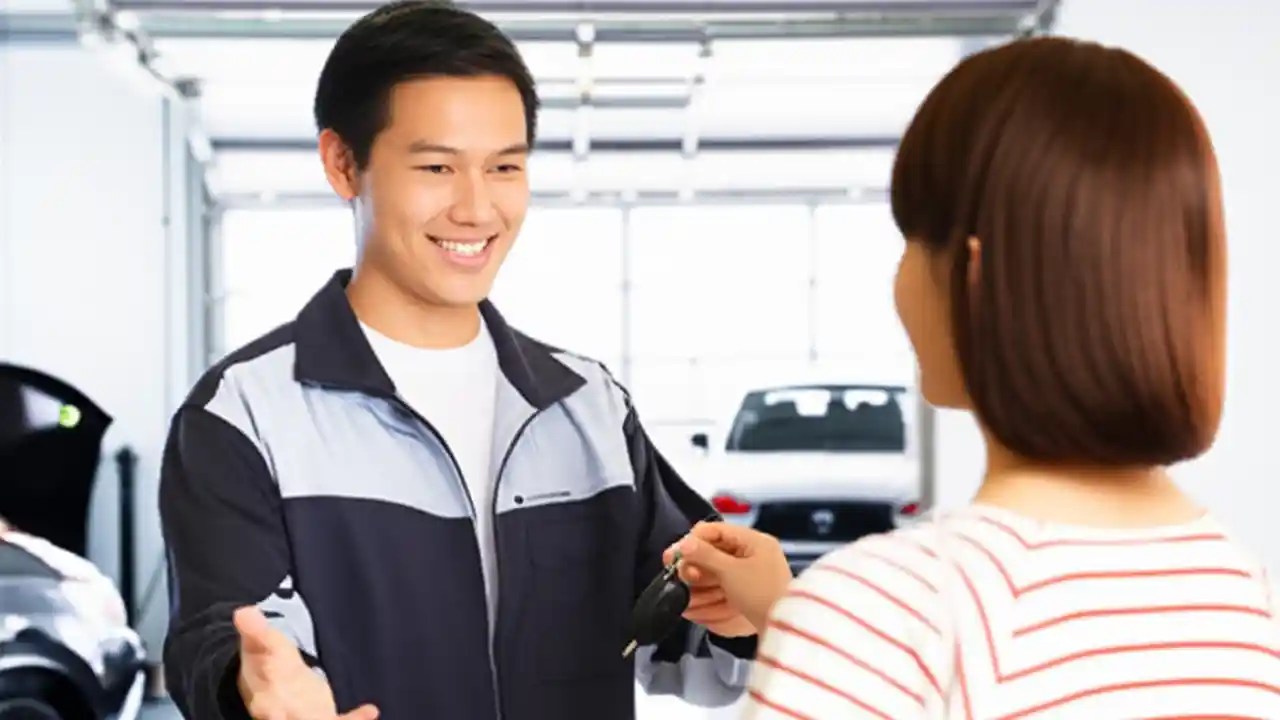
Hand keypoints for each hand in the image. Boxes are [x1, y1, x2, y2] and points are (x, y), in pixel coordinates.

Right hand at [235, 607, 378, 719]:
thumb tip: (243, 611)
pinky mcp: (325, 717)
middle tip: (325, 719)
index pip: (268, 710)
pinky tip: (370, 710)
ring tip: (359, 718)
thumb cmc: (266, 662)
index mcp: (266, 699)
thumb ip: (255, 631)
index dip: (273, 715)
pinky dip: (355, 718)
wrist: (274, 680)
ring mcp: (307, 716)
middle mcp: (286, 713)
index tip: (275, 715)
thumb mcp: (261, 644)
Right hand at [663, 522, 791, 632]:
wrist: (785, 630)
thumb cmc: (762, 595)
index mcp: (755, 542)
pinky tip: (690, 603)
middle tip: (680, 574)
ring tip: (681, 591)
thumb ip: (705, 555)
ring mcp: (752, 576)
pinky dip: (707, 594)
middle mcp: (754, 555)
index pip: (717, 530)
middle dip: (694, 564)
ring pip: (716, 572)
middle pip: (715, 552)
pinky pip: (722, 588)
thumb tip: (684, 543)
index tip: (675, 553)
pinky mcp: (748, 594)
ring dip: (697, 582)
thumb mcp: (730, 571)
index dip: (693, 540)